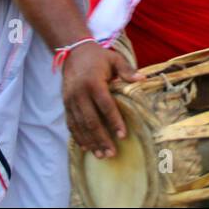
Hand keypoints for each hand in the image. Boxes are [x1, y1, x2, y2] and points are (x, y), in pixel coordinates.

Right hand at [61, 42, 144, 158]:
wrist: (73, 53)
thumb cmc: (98, 57)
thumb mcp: (114, 59)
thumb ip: (127, 70)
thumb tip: (142, 80)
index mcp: (93, 83)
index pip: (105, 105)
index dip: (114, 121)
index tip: (123, 135)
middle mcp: (80, 93)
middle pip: (91, 120)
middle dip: (102, 138)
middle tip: (112, 153)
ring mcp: (70, 100)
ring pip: (80, 126)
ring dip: (90, 141)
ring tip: (101, 155)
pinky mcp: (65, 104)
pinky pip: (71, 124)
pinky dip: (78, 137)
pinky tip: (86, 148)